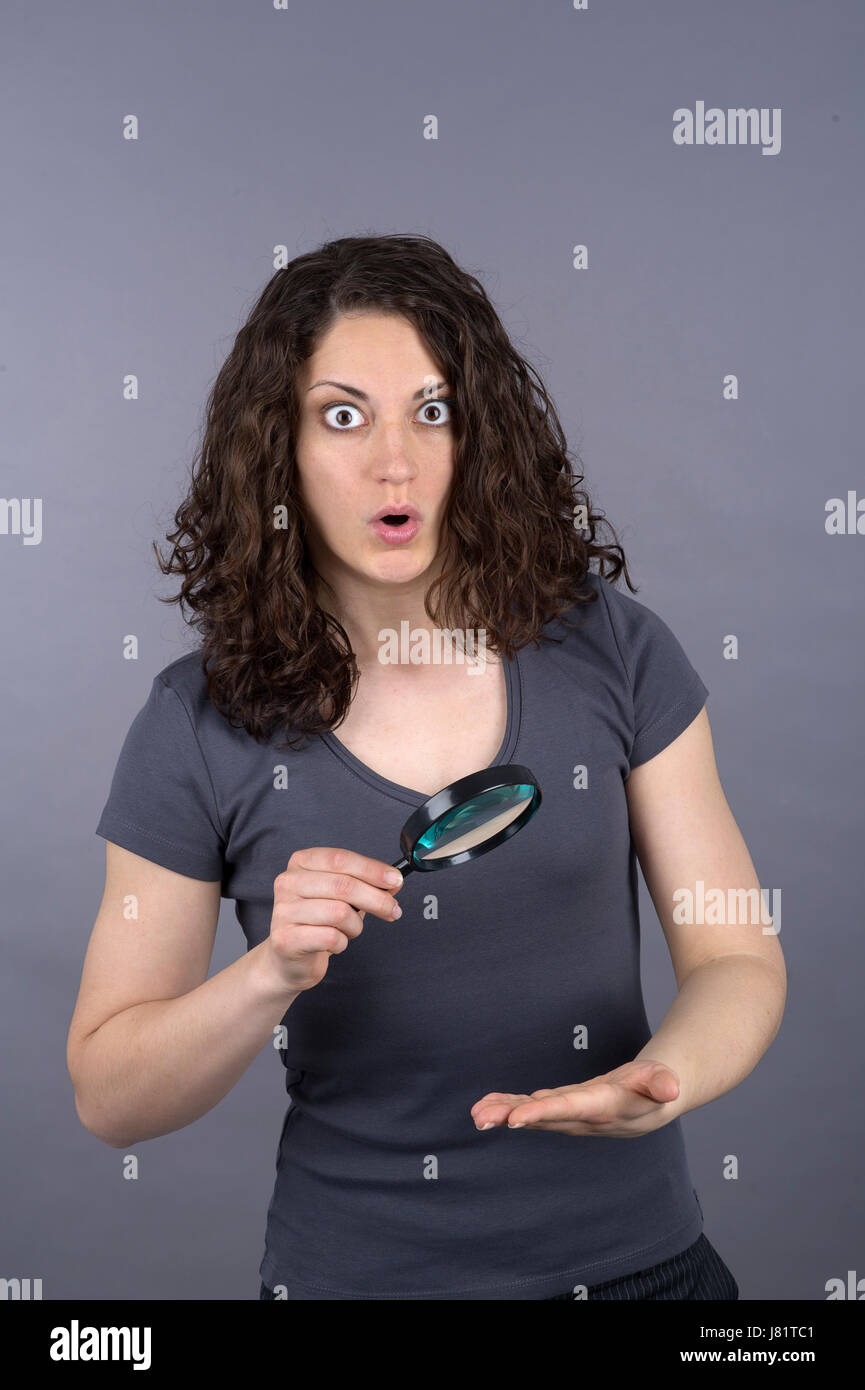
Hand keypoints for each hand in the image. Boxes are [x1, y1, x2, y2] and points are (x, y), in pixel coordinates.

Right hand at [265, 847, 402, 993]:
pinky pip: (330, 937)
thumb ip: (367, 884)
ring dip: (356, 926)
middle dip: (377, 899)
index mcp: (301, 862)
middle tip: (393, 911)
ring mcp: (283, 910)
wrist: (289, 956)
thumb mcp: (343, 895)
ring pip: (340, 913)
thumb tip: (394, 881)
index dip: (372, 869)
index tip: (395, 880)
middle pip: (344, 885)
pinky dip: (342, 943)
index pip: (341, 859)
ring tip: (350, 930)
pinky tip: (335, 943)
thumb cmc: (318, 920)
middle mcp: (288, 882)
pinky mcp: (285, 939)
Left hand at [470, 1058, 680, 1138]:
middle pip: (543, 1116)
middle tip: (480, 1118)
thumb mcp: (663, 1081)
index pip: (569, 1110)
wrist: (655, 1100)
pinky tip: (487, 1106)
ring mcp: (571, 1115)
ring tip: (476, 1113)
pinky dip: (510, 1106)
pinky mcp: (565, 1108)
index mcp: (604, 1108)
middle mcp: (582, 1117)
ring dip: (504, 1113)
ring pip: (533, 1114)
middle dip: (511, 1116)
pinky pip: (533, 1109)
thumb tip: (670, 1089)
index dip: (542, 1113)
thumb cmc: (657, 1086)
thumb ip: (662, 1083)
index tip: (515, 1119)